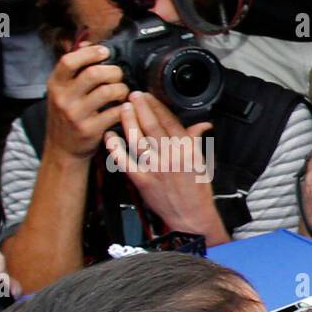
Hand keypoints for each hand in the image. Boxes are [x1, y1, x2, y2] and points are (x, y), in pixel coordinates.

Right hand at [44, 44, 129, 161]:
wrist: (62, 149)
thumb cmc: (67, 115)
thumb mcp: (62, 91)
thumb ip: (73, 69)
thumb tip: (87, 42)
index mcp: (55, 84)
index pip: (69, 60)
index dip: (90, 53)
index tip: (105, 52)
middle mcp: (63, 98)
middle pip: (94, 74)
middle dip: (114, 71)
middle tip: (118, 76)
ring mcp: (76, 115)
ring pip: (108, 91)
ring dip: (122, 89)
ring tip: (122, 91)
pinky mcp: (91, 130)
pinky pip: (116, 112)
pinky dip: (125, 108)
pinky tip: (124, 107)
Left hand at [103, 91, 224, 241]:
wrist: (191, 217)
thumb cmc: (197, 191)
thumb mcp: (201, 163)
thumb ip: (196, 141)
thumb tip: (202, 125)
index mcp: (188, 150)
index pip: (170, 121)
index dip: (157, 106)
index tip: (148, 96)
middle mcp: (172, 157)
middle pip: (152, 126)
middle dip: (140, 107)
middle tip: (131, 95)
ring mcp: (156, 168)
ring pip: (138, 139)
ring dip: (128, 122)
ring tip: (122, 109)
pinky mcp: (143, 180)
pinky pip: (125, 160)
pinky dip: (116, 147)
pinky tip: (110, 136)